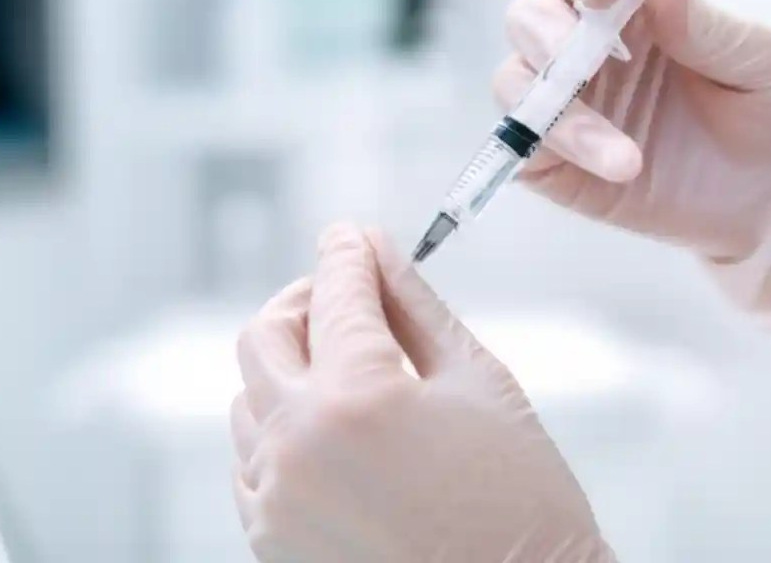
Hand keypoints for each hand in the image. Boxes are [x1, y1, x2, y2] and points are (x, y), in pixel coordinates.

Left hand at [230, 223, 613, 562]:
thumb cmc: (520, 506)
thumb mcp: (479, 384)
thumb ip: (415, 306)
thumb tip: (377, 249)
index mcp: (356, 398)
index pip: (335, 293)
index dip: (348, 253)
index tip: (353, 238)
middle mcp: (298, 445)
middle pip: (264, 337)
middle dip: (303, 302)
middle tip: (343, 298)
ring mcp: (276, 498)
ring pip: (249, 399)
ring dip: (291, 371)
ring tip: (351, 376)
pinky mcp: (270, 540)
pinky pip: (252, 462)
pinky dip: (283, 434)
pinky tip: (337, 437)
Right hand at [496, 0, 770, 334]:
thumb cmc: (768, 116)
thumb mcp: (757, 63)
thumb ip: (704, 25)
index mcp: (632, 10)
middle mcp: (585, 48)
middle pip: (529, 15)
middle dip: (545, 30)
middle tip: (577, 57)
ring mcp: (563, 105)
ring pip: (515, 81)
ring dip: (558, 109)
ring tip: (628, 156)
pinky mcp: (553, 161)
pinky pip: (522, 146)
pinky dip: (555, 150)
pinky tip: (612, 167)